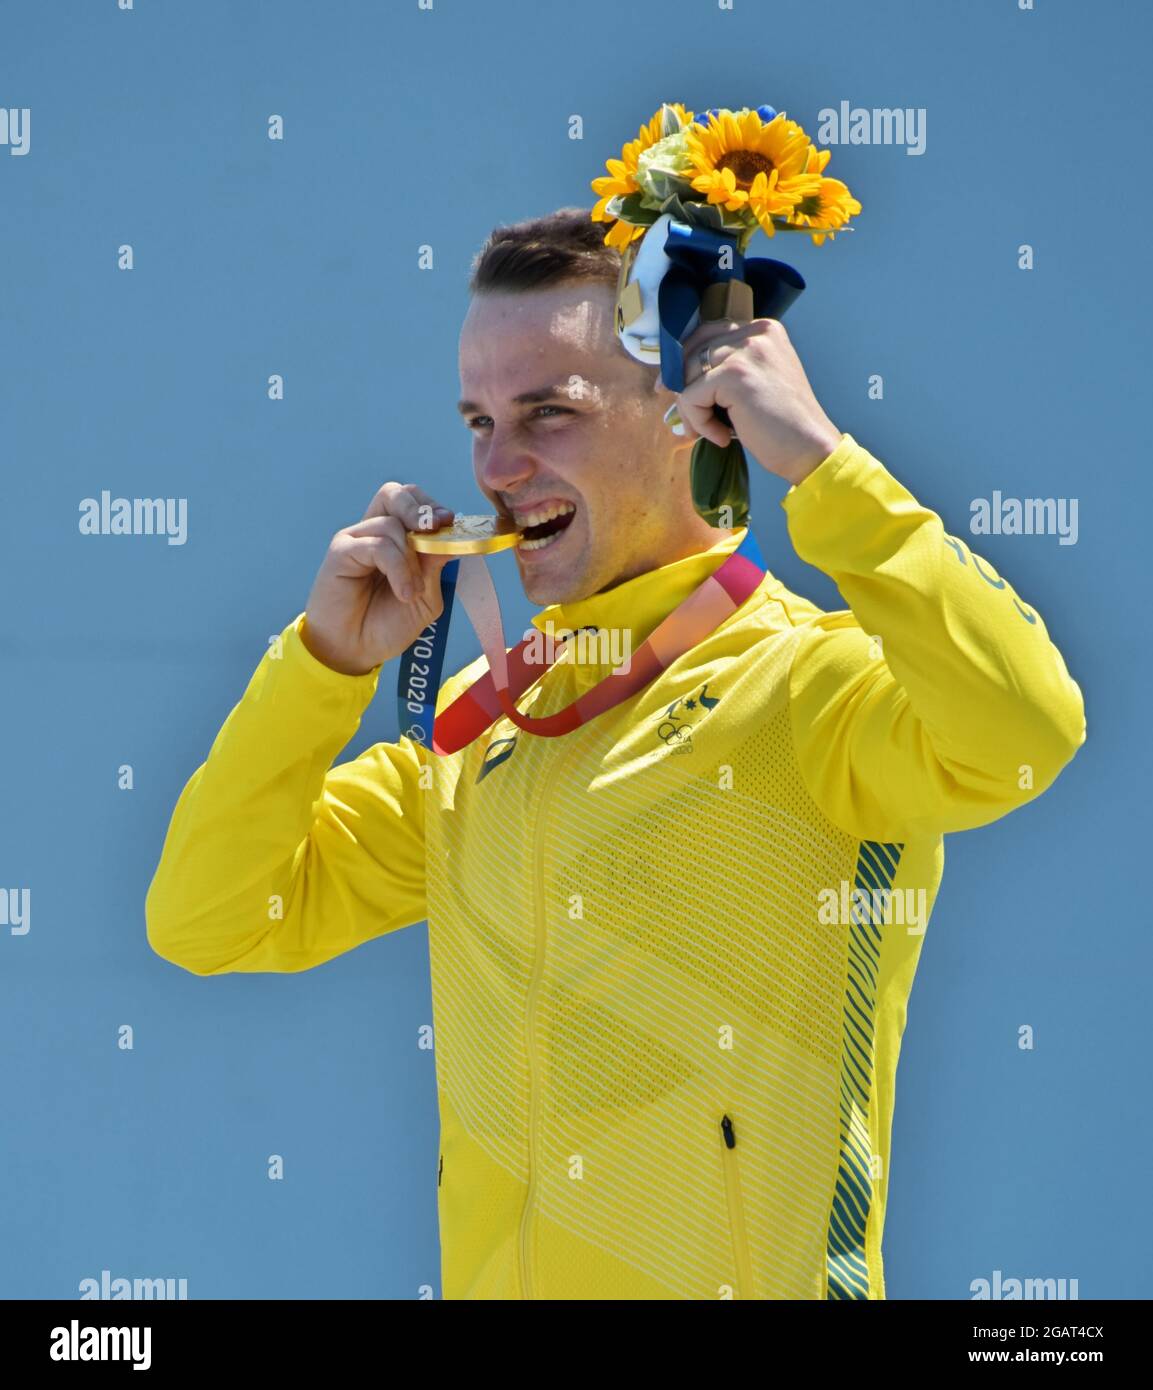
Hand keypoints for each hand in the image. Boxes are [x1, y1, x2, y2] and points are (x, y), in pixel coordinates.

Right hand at [301, 483, 456, 675]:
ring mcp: (357, 539)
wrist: (355, 651)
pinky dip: (397, 568)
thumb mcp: (425, 597)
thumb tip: (450, 536)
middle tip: (436, 528)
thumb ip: (435, 567)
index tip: (451, 523)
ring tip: (412, 591)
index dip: (434, 507)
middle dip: (420, 508)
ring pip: (392, 524)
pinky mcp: (341, 550)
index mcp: (397, 539)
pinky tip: (404, 593)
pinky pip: (378, 545)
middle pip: (395, 494)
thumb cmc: (388, 625)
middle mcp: (375, 532)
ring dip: (411, 558)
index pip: (414, 502)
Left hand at [674, 316, 842, 486]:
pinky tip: (722, 437)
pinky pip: (691, 396)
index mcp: (763, 329)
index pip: (705, 333)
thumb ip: (725, 368)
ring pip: (686, 375)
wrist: (809, 450)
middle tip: (693, 423)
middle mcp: (755, 332)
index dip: (684, 363)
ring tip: (715, 432)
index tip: (674, 389)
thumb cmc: (781, 425)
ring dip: (691, 410)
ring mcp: (746, 351)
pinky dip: (699, 422)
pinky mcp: (734, 375)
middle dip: (682, 389)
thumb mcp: (754, 382)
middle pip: (691, 352)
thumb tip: (672, 376)